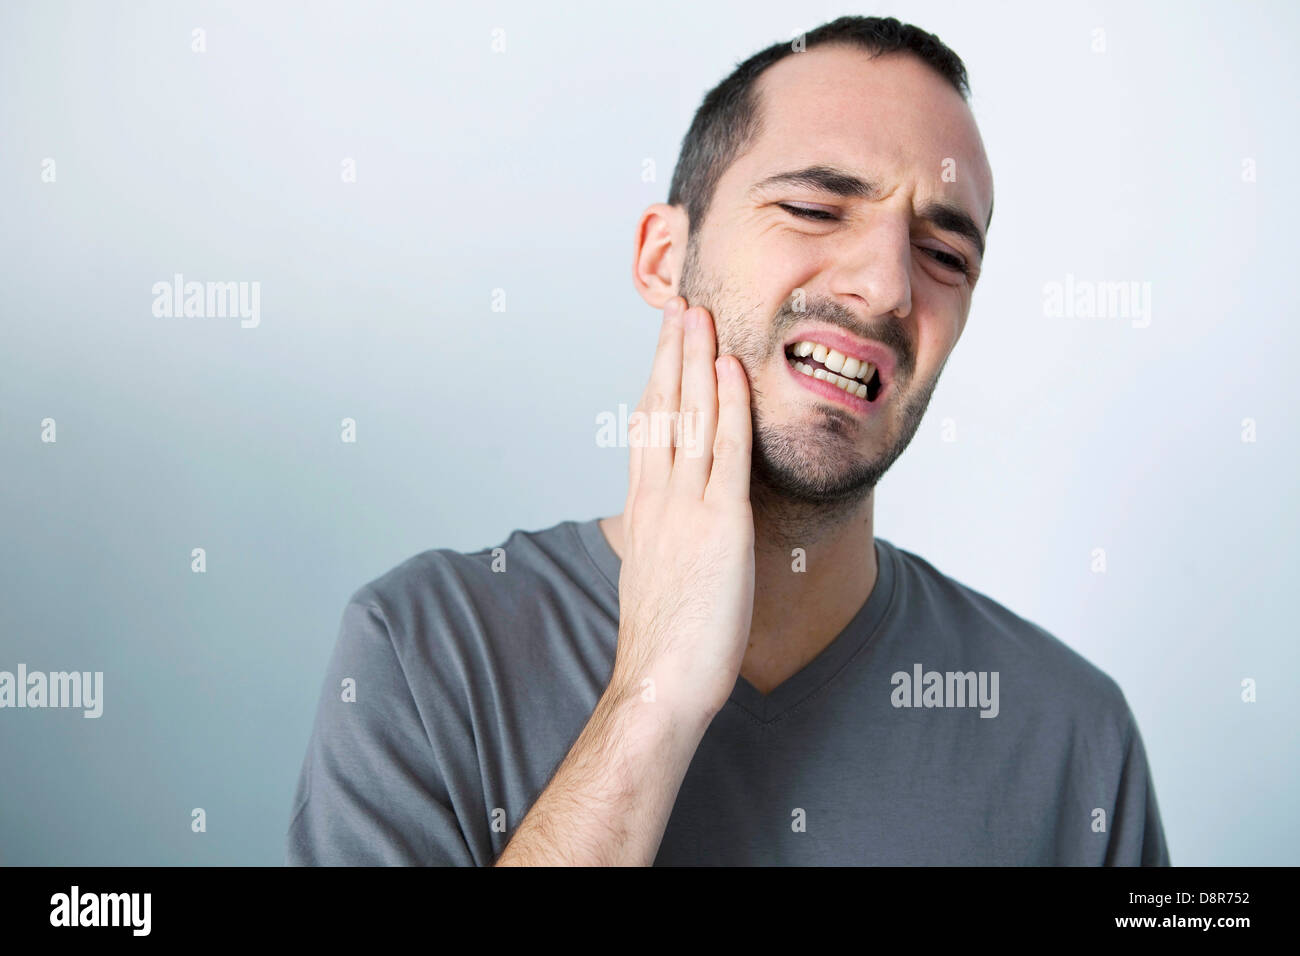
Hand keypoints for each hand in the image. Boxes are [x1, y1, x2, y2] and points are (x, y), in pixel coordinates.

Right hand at [610, 296, 754, 720]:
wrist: (659, 681)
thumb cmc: (663, 641)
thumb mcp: (657, 575)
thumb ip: (665, 538)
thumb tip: (673, 525)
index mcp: (641, 509)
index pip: (647, 428)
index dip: (657, 380)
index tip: (665, 345)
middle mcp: (657, 498)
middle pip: (662, 409)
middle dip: (671, 354)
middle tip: (679, 306)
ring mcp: (685, 507)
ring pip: (690, 418)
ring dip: (696, 360)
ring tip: (700, 316)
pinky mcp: (719, 524)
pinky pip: (726, 451)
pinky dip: (728, 405)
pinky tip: (730, 369)